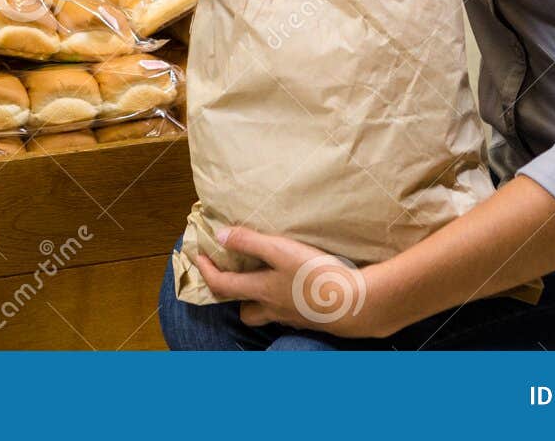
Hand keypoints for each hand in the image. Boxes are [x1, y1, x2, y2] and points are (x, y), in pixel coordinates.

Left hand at [194, 225, 397, 338]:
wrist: (356, 304)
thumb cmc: (315, 275)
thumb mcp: (280, 251)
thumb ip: (250, 242)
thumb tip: (221, 235)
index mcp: (261, 291)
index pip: (222, 285)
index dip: (206, 270)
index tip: (198, 256)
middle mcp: (274, 308)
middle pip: (246, 312)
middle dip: (238, 299)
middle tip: (238, 279)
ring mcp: (294, 317)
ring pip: (269, 315)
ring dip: (263, 303)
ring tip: (268, 283)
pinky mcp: (313, 318)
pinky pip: (291, 314)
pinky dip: (288, 303)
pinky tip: (298, 289)